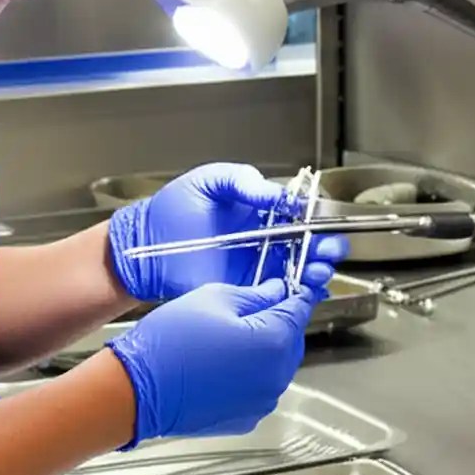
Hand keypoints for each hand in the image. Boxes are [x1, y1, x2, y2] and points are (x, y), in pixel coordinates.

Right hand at [107, 280, 319, 445]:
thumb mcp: (214, 299)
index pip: (299, 308)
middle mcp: (277, 376)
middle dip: (277, 321)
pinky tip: (220, 365)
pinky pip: (259, 388)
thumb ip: (255, 295)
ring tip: (227, 339)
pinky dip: (249, 375)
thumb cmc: (170, 342)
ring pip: (276, 365)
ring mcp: (263, 401)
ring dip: (263, 350)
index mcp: (274, 341)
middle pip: (291, 339)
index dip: (295, 292)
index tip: (288, 285)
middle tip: (249, 308)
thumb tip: (276, 291)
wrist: (138, 390)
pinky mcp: (246, 418)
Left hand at [109, 163, 347, 301]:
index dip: (315, 217)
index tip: (320, 221)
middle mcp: (263, 238)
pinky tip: (305, 288)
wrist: (145, 245)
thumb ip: (242, 181)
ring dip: (315, 270)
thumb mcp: (208, 181)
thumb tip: (278, 194)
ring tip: (318, 269)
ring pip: (298, 270)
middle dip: (324, 247)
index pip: (298, 212)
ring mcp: (256, 265)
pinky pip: (278, 293)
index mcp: (259, 209)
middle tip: (328, 249)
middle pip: (306, 244)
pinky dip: (296, 293)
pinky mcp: (245, 289)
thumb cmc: (171, 209)